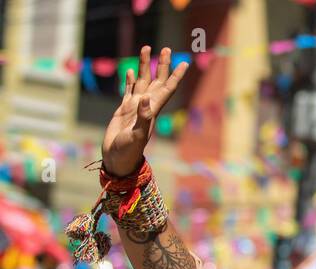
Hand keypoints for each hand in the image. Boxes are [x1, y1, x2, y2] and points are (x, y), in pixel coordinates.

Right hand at [102, 46, 188, 177]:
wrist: (117, 158)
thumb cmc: (128, 151)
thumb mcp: (137, 134)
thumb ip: (142, 117)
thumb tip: (145, 98)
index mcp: (152, 110)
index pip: (167, 89)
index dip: (175, 76)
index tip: (185, 62)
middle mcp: (146, 106)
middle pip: (157, 80)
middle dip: (162, 65)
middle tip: (167, 48)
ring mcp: (135, 107)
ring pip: (142, 81)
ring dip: (145, 66)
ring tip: (146, 48)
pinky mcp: (123, 109)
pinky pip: (129, 90)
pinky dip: (130, 80)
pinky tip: (130, 71)